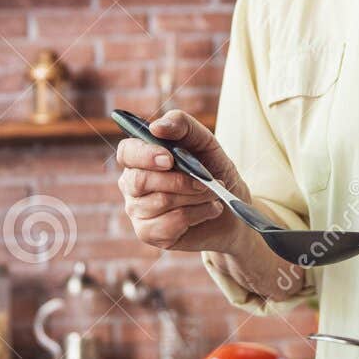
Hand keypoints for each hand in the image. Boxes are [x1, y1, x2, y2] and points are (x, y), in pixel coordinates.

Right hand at [116, 110, 246, 253]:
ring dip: (195, 197)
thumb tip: (156, 127)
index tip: (169, 159)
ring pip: (159, 203)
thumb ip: (182, 125)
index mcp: (140, 157)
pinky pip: (168, 224)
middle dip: (178, 181)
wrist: (232, 208)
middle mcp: (132, 184)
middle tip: (205, 181)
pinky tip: (208, 211)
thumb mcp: (205, 141)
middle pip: (139, 181)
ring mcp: (137, 211)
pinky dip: (197, 215)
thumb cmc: (213, 170)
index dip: (144, 155)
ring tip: (212, 194)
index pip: (127, 152)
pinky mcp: (149, 233)